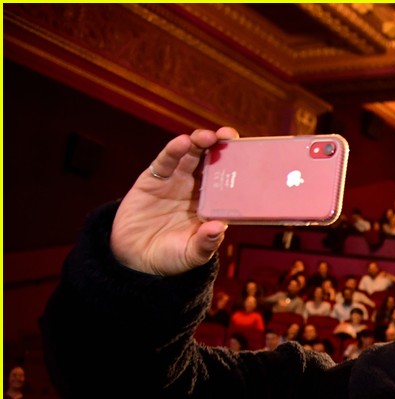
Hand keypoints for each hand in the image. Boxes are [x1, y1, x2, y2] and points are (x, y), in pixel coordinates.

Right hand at [111, 127, 239, 275]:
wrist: (135, 259)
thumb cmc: (170, 257)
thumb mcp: (192, 255)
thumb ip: (205, 243)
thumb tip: (219, 228)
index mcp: (213, 206)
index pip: (231, 181)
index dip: (240, 167)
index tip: (251, 155)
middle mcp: (197, 190)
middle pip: (212, 161)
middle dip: (222, 146)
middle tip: (230, 136)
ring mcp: (176, 182)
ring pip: (191, 155)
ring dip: (200, 142)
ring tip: (208, 137)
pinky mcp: (153, 179)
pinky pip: (166, 161)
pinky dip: (174, 150)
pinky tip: (183, 142)